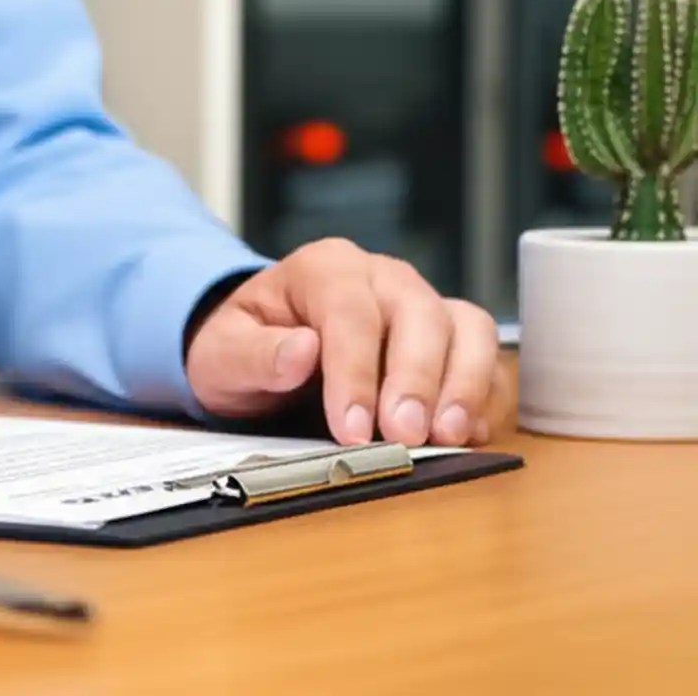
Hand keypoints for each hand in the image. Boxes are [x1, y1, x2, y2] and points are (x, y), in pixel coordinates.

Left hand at [185, 238, 510, 446]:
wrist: (259, 350)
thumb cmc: (242, 346)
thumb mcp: (223, 352)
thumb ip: (254, 353)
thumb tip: (300, 352)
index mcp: (324, 269)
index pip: (350, 312)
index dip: (355, 371)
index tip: (351, 427)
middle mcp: (382, 278)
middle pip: (419, 314)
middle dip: (415, 380)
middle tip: (405, 437)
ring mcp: (420, 304)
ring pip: (465, 328)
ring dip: (463, 384)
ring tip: (448, 436)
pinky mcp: (446, 339)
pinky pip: (481, 358)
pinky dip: (482, 395)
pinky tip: (467, 433)